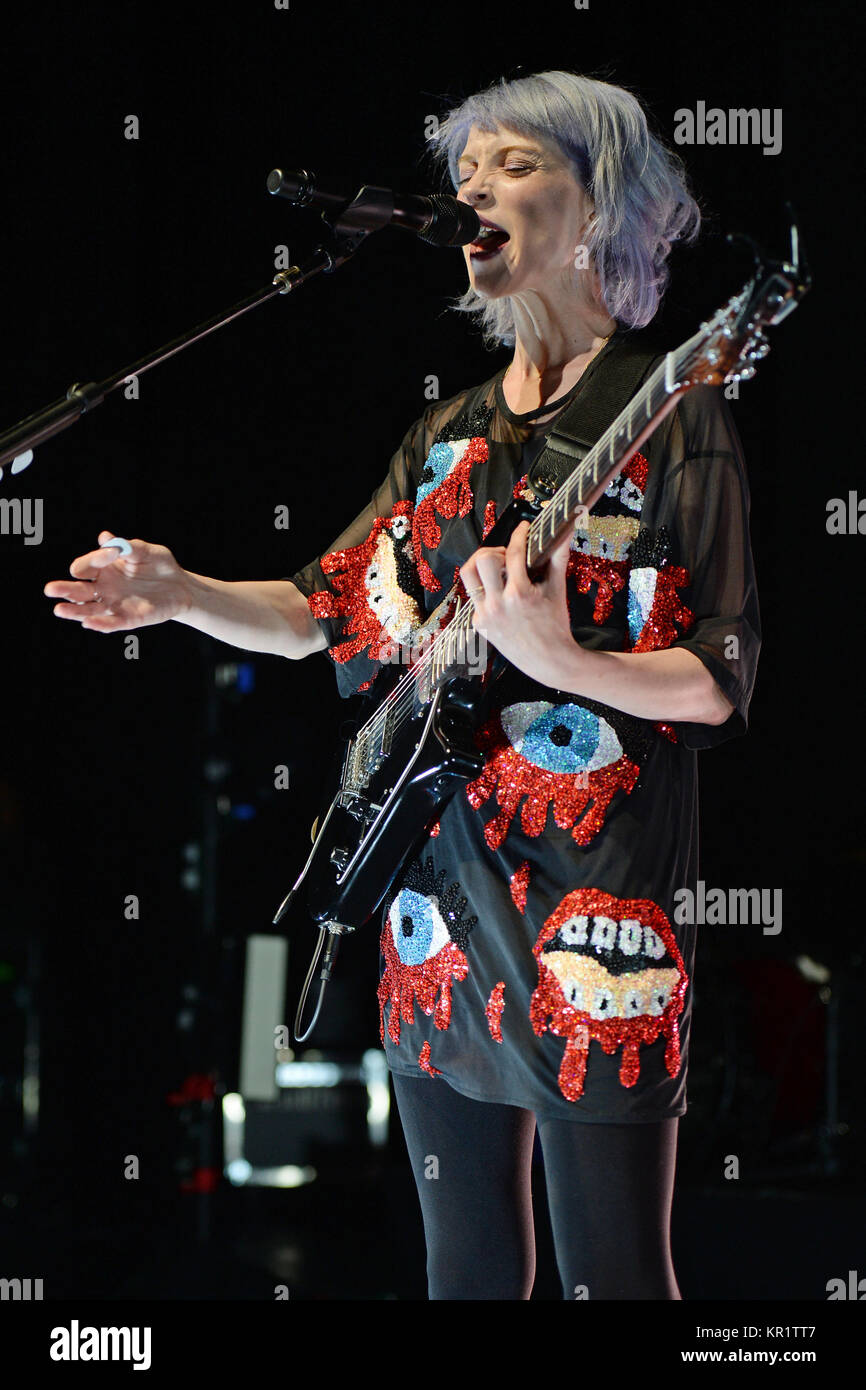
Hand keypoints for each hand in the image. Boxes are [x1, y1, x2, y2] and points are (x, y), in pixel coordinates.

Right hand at [44, 531, 190, 631]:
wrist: (181, 585)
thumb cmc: (160, 565)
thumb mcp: (147, 552)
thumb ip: (128, 547)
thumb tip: (105, 537)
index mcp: (104, 569)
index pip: (87, 566)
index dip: (95, 559)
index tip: (113, 552)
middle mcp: (104, 588)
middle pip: (79, 590)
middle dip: (65, 589)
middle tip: (50, 589)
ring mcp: (115, 604)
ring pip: (89, 609)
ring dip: (75, 611)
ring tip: (59, 610)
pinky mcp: (129, 618)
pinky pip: (112, 622)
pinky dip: (100, 623)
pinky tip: (88, 623)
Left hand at [459, 519, 584, 687]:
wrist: (548, 660)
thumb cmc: (555, 625)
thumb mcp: (557, 590)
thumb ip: (559, 558)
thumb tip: (565, 533)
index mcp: (519, 594)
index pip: (513, 553)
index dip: (519, 534)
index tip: (523, 528)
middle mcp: (498, 604)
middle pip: (482, 559)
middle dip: (495, 551)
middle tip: (506, 556)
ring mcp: (485, 615)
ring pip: (469, 575)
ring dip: (480, 566)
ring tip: (497, 570)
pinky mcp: (478, 623)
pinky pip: (475, 596)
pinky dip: (487, 590)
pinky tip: (501, 594)